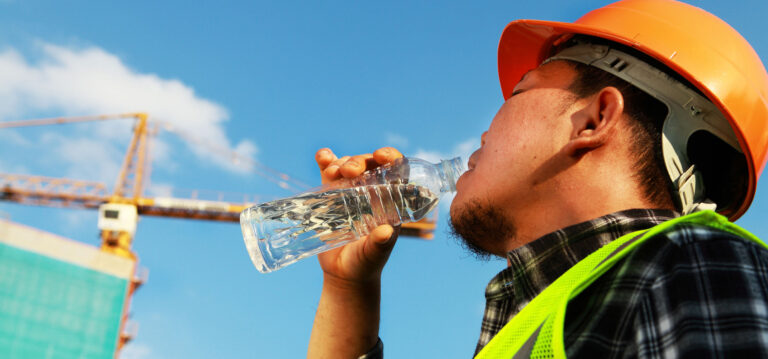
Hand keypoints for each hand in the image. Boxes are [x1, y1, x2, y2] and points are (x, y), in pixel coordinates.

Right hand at [314, 147, 403, 283]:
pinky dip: (325, 161)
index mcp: (390, 201)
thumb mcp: (373, 255)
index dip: (391, 158)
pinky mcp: (330, 195)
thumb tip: (386, 231)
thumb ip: (380, 244)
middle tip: (350, 170)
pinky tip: (322, 156)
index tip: (381, 155)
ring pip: (348, 166)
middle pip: (369, 165)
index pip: (396, 172)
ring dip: (341, 162)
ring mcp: (350, 192)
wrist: (343, 272)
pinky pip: (328, 173)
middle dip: (359, 161)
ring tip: (333, 172)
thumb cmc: (365, 264)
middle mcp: (371, 193)